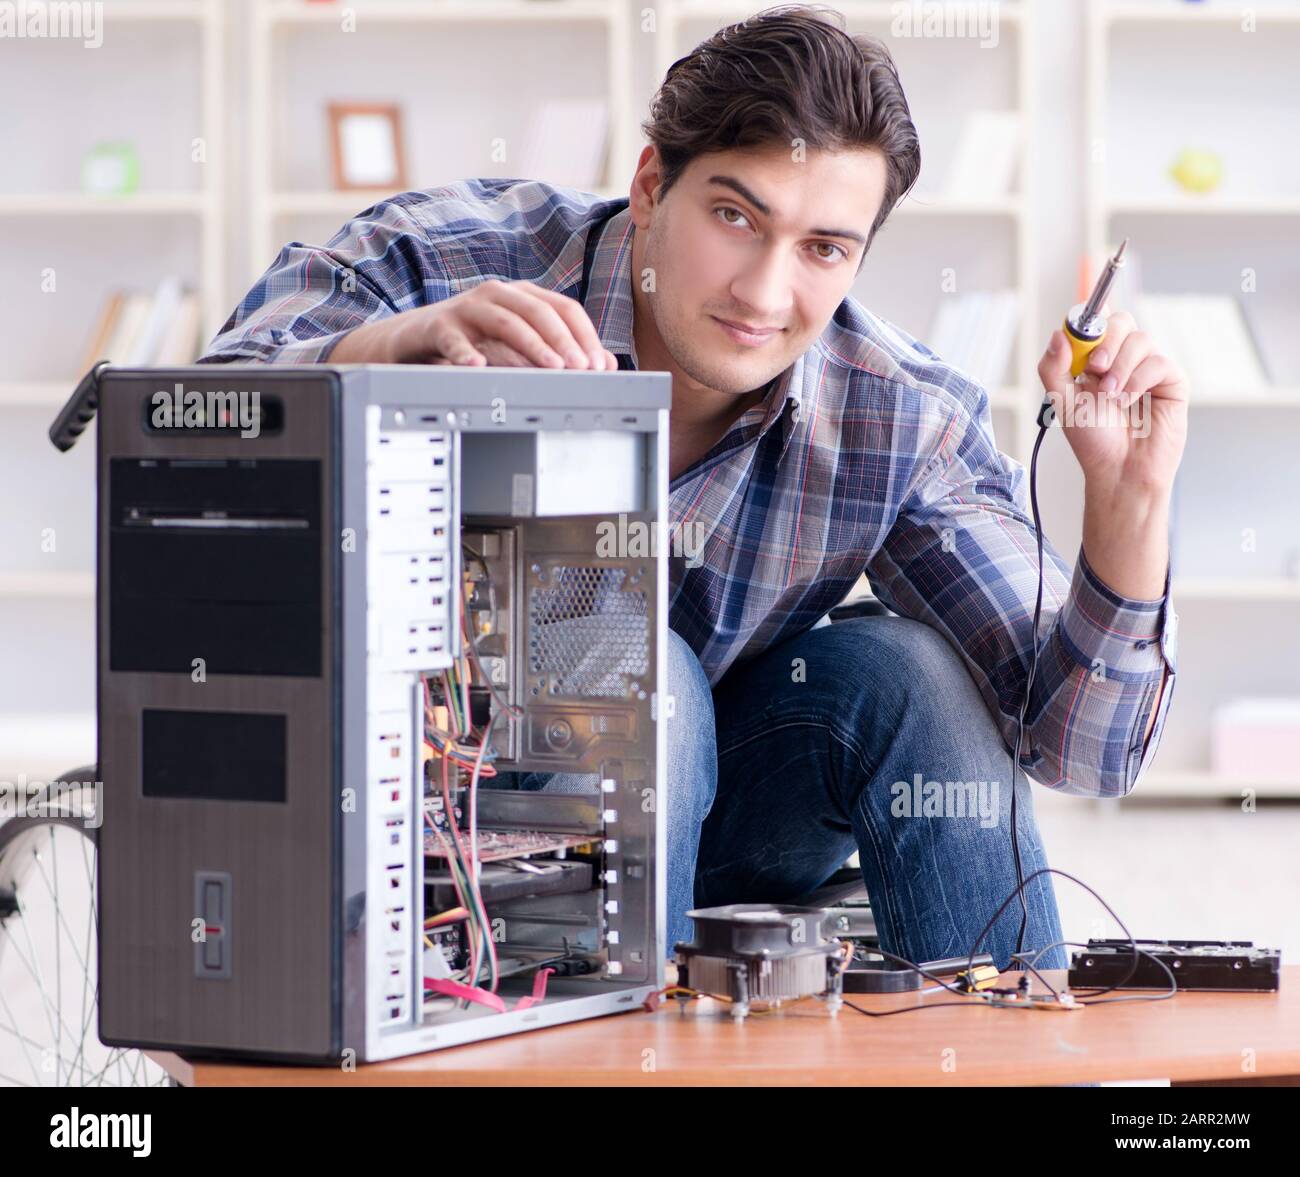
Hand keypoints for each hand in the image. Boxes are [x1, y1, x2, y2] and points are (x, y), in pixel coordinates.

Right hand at [336, 278, 618, 368]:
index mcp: (522, 296)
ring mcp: (468, 307)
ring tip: (551, 368)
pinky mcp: (439, 325)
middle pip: (539, 311)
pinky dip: (467, 353)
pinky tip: (478, 368)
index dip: (584, 335)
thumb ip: (556, 351)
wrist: (411, 338)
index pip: (564, 308)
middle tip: (580, 368)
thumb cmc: (471, 340)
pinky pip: (455, 339)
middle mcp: (498, 295)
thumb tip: (604, 365)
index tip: (598, 364)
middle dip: (564, 340)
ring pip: (506, 321)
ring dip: (532, 345)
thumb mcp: (516, 343)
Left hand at [1036, 308, 1188, 495]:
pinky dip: (1139, 380)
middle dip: (1107, 340)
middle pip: (1121, 321)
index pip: (1096, 321)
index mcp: (1096, 360)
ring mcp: (1148, 369)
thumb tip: (1058, 334)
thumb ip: (1054, 368)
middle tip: (1096, 368)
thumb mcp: (1063, 402)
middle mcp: (1123, 359)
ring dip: (1121, 367)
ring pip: (1141, 339)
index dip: (1089, 316)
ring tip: (1110, 396)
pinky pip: (1159, 362)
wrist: (1119, 470)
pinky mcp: (1171, 382)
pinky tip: (1129, 401)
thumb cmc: (1093, 439)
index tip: (1081, 328)